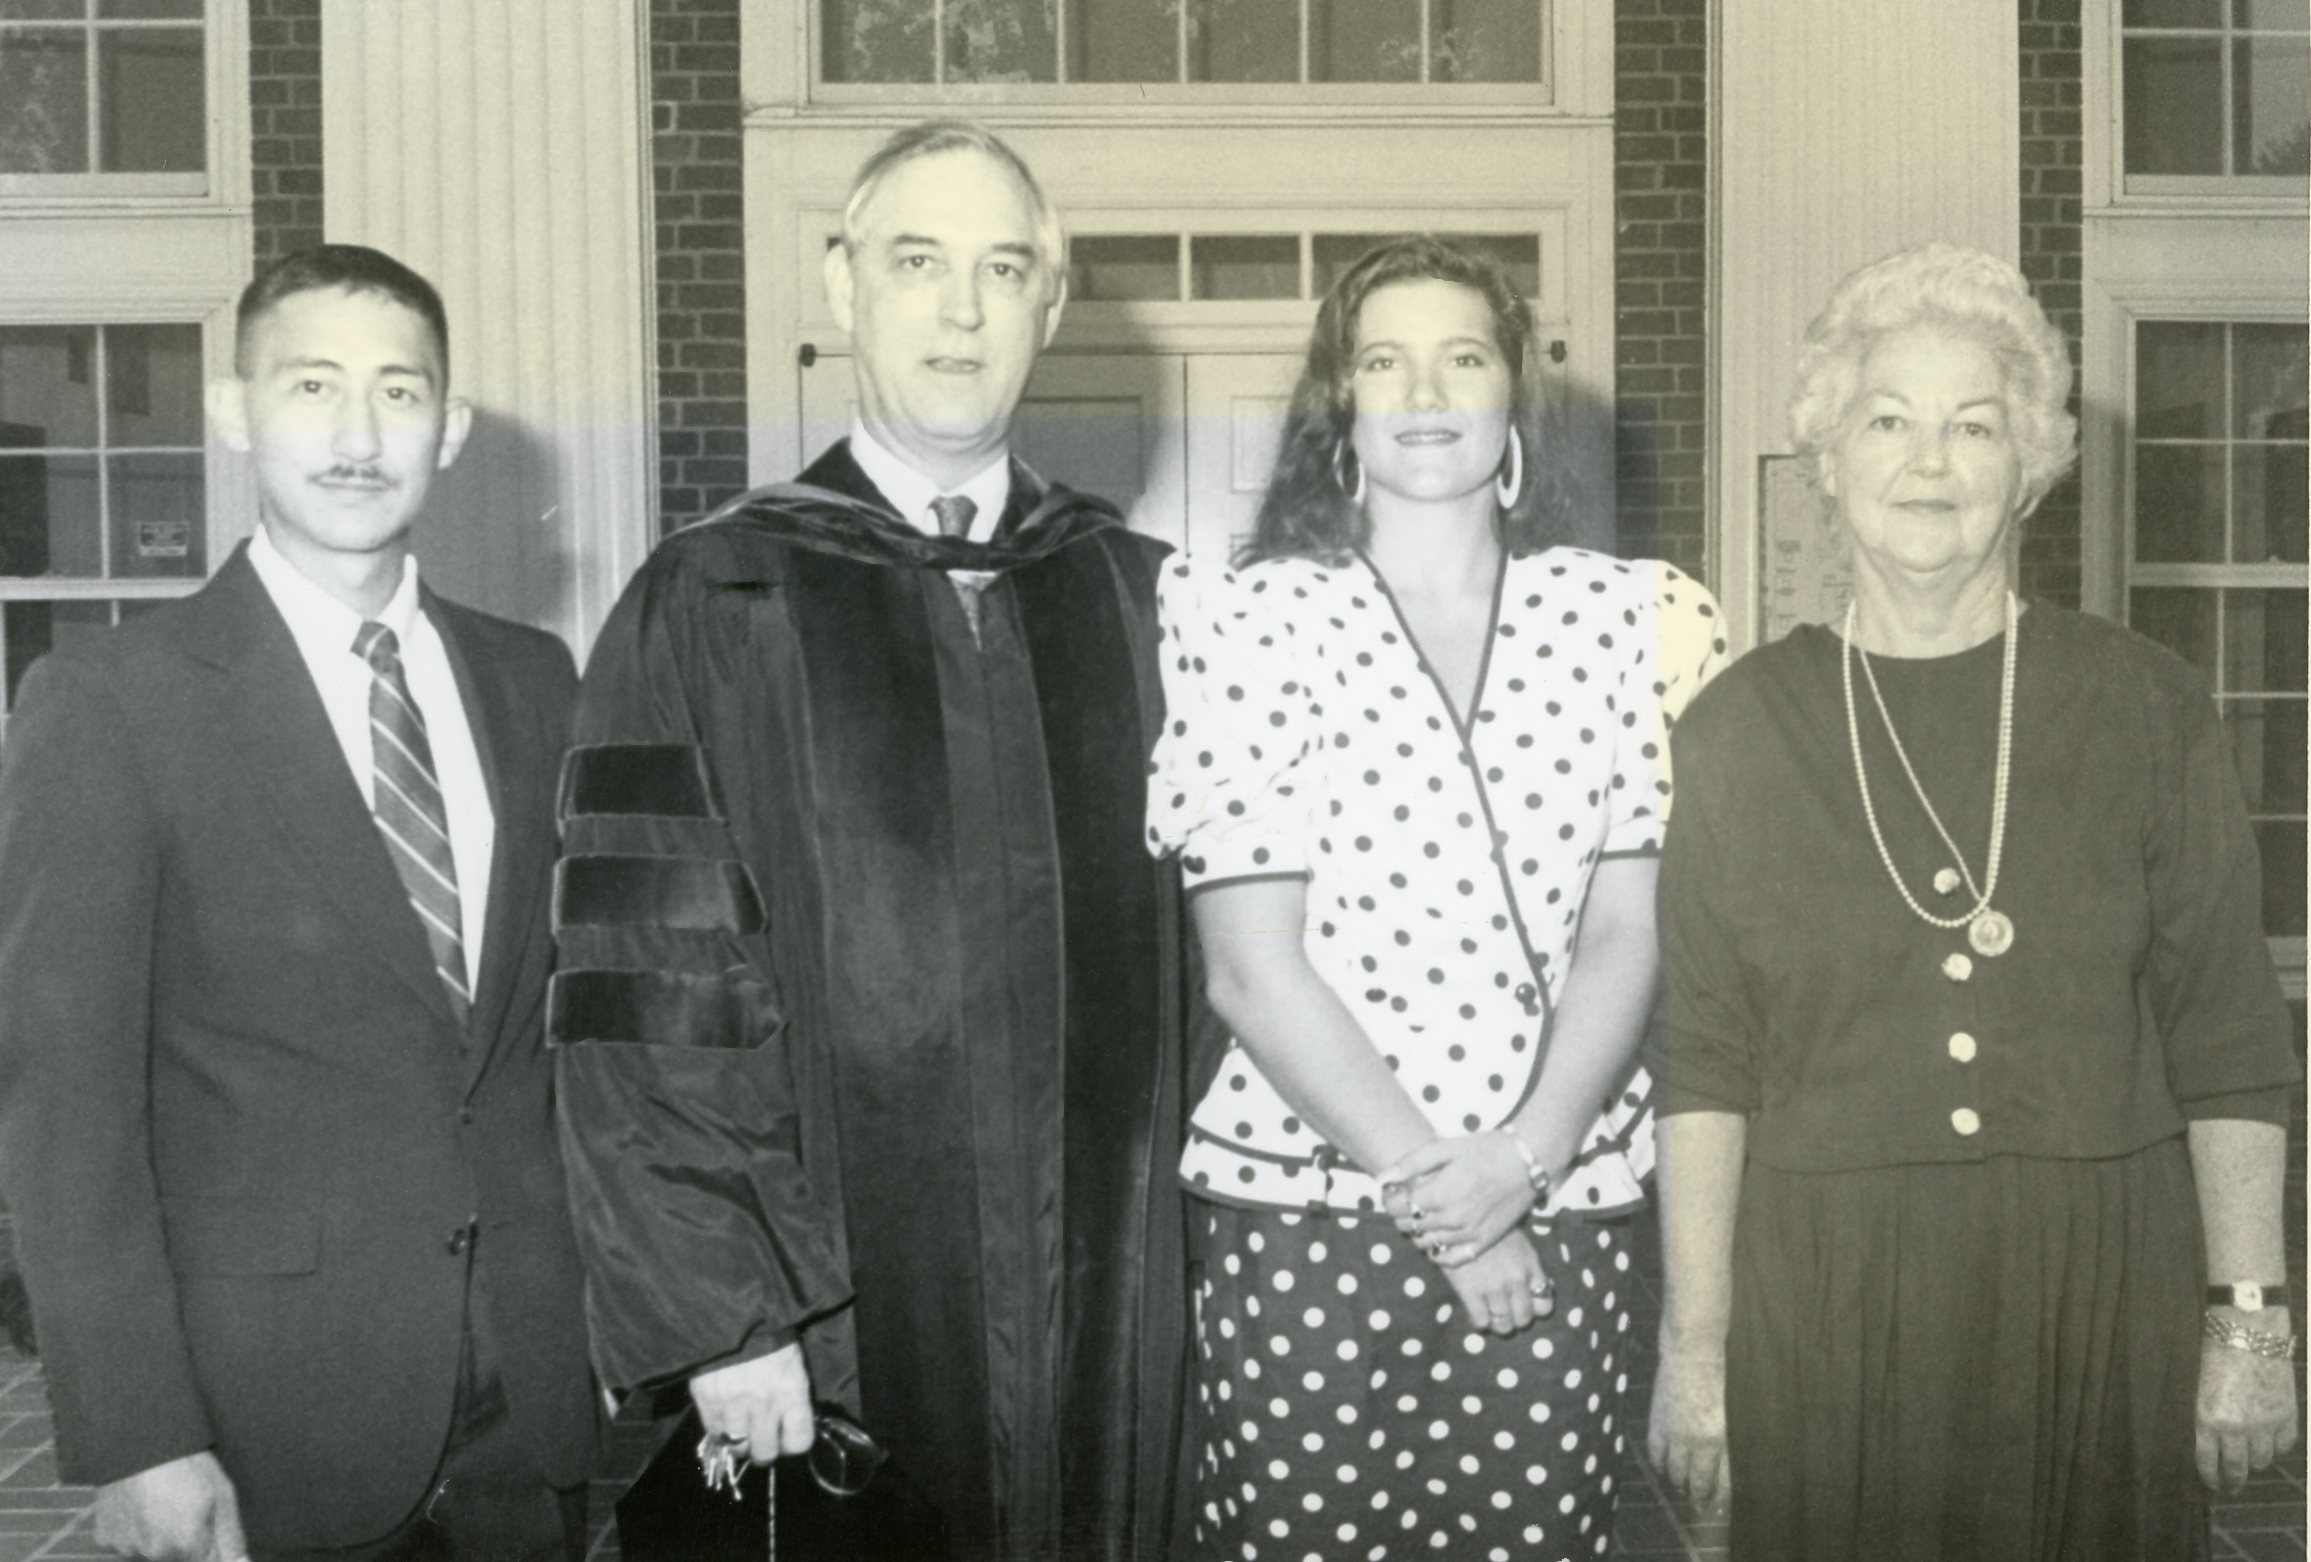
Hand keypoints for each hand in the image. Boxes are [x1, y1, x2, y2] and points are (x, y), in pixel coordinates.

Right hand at [93, 1451, 246, 1561]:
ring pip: (151, 1550)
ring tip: (162, 1501)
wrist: (140, 1440)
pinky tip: (140, 1504)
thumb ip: (230, 1540)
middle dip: (186, 1542)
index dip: (207, 1548)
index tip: (204, 1530)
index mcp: (188, 1545)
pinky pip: (126, 1541)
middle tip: (185, 1507)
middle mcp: (156, 1554)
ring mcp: (127, 1547)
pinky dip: (134, 1529)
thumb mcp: (223, 1494)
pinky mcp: (105, 1538)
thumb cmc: (189, 1463)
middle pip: (178, 1557)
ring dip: (159, 1536)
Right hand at [692, 1342, 814, 1466]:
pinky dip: (718, 1431)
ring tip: (739, 1427)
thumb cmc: (770, 1334)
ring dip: (739, 1441)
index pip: (800, 1441)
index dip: (793, 1444)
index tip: (787, 1437)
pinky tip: (723, 1418)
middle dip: (764, 1450)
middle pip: (765, 1453)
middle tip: (761, 1439)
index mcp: (792, 1391)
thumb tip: (790, 1423)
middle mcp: (764, 1404)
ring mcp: (733, 1405)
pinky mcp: (707, 1401)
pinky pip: (713, 1433)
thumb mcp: (793, 1362)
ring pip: (737, 1448)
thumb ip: (793, 1395)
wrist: (733, 1310)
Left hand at [1380, 1132, 1544, 1263]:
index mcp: (1439, 1193)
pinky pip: (1450, 1259)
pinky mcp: (1483, 1243)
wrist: (1527, 1163)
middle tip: (1408, 1202)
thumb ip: (1412, 1164)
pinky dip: (1437, 1253)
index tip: (1394, 1192)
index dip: (1390, 1200)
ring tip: (1423, 1216)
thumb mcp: (1446, 1148)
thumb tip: (1382, 1179)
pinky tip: (1437, 1239)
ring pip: (1426, 1243)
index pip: (1398, 1207)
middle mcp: (1451, 1219)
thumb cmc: (1485, 1150)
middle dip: (1402, 1214)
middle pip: (1410, 1225)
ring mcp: (1467, 1234)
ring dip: (1417, 1232)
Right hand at [1438, 1229, 1550, 1335]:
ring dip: (1498, 1323)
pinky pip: (1481, 1322)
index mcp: (1530, 1266)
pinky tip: (1477, 1311)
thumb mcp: (1519, 1243)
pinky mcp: (1470, 1291)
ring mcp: (1493, 1288)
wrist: (1459, 1216)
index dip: (1534, 1308)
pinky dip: (1480, 1321)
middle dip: (1515, 1318)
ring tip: (1491, 1314)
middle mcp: (1516, 1280)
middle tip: (1506, 1311)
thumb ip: (1528, 1267)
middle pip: (1524, 1319)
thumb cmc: (1490, 1228)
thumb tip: (1534, 1289)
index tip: (1525, 1303)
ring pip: (1503, 1325)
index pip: (1544, 1306)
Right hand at [1647, 1340, 1729, 1506]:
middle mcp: (1688, 1441)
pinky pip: (1654, 1450)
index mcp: (1712, 1440)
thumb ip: (1723, 1443)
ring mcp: (1669, 1431)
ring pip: (1669, 1467)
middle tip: (1695, 1501)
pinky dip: (1658, 1462)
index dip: (1709, 1496)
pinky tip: (1661, 1467)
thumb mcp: (1728, 1416)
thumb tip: (1722, 1466)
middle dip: (1691, 1492)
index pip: (1708, 1480)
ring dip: (1675, 1479)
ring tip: (1680, 1486)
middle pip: (1687, 1478)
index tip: (1711, 1506)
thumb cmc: (1719, 1379)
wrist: (1690, 1352)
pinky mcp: (1655, 1420)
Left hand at [2197, 1326, 2299, 1492]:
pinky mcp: (2286, 1415)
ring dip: (2255, 1463)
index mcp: (2208, 1420)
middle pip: (2237, 1467)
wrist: (2248, 1332)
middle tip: (2231, 1487)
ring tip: (2250, 1462)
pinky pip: (2284, 1445)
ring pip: (2262, 1460)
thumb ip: (2205, 1416)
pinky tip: (2272, 1445)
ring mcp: (2265, 1423)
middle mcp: (2237, 1428)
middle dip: (2233, 1481)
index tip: (2212, 1485)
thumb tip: (2209, 1441)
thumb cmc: (2214, 1353)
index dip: (2210, 1477)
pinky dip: (2278, 1448)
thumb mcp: (2198, 1388)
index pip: (2207, 1461)